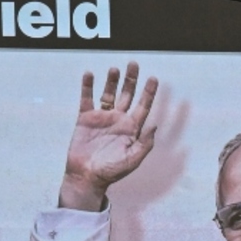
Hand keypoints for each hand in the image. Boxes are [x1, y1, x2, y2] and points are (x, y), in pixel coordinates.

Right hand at [58, 62, 158, 210]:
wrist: (86, 177)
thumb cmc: (111, 172)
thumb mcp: (132, 160)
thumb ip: (144, 143)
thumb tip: (155, 125)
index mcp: (131, 128)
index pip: (143, 106)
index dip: (149, 92)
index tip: (154, 78)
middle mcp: (118, 120)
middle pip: (127, 95)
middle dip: (131, 80)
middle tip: (134, 64)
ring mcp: (101, 118)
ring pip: (108, 94)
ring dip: (112, 81)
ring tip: (114, 69)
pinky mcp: (85, 119)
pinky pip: (87, 99)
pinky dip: (87, 87)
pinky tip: (89, 75)